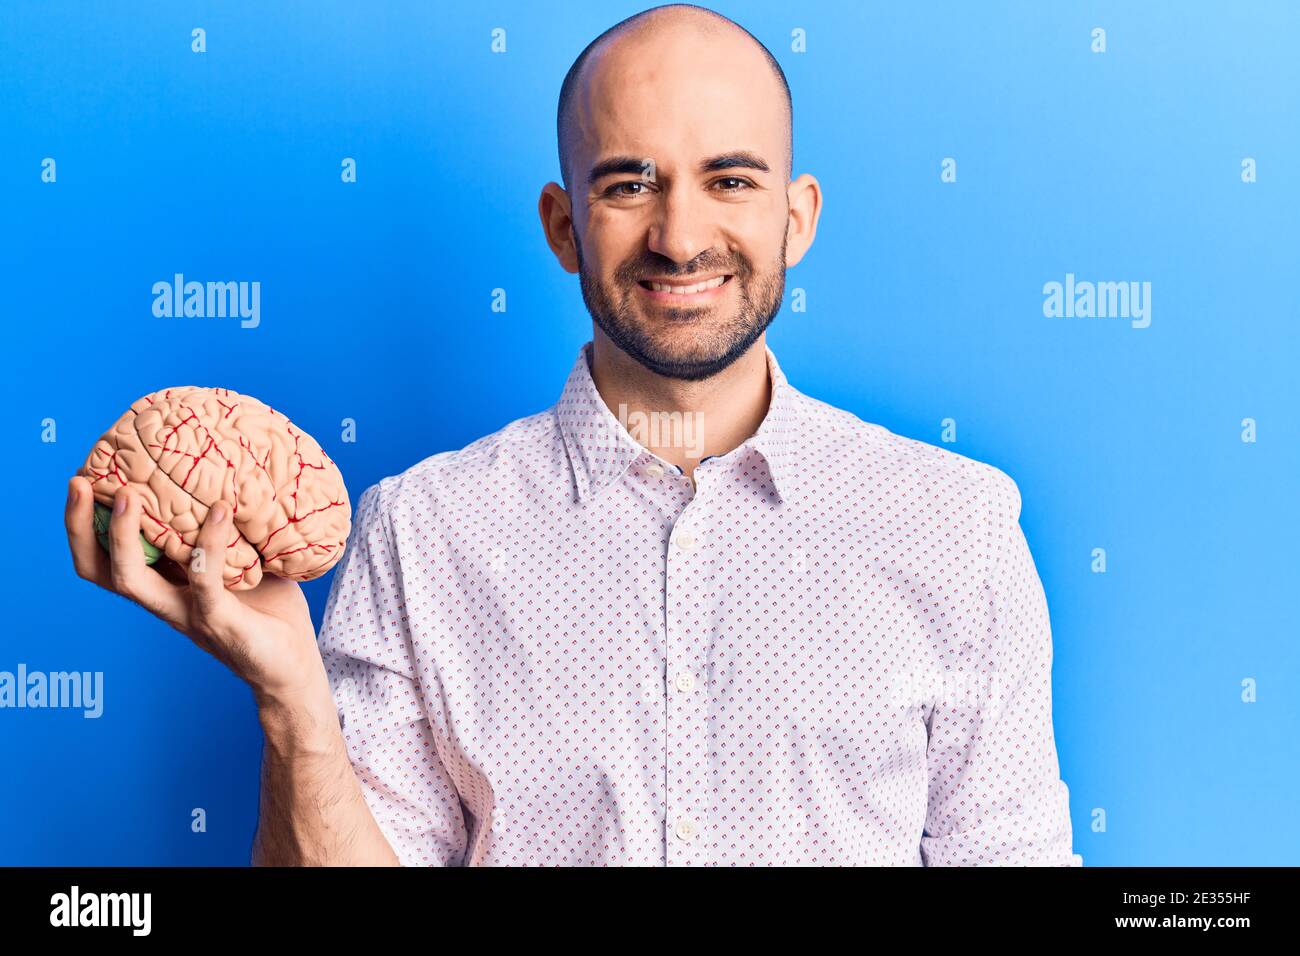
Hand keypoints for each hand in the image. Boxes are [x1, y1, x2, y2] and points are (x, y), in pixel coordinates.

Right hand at [64, 476, 326, 704]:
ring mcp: (187, 613)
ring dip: (123, 536)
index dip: (85, 523)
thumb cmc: (269, 610)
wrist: (294, 666)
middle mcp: (165, 600)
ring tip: (130, 492)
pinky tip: (221, 509)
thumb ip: (231, 528)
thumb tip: (234, 473)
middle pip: (100, 570)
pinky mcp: (218, 621)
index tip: (85, 476)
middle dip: (79, 527)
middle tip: (79, 482)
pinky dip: (208, 543)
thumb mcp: (245, 560)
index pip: (106, 558)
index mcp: (164, 584)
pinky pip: (204, 580)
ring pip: (131, 580)